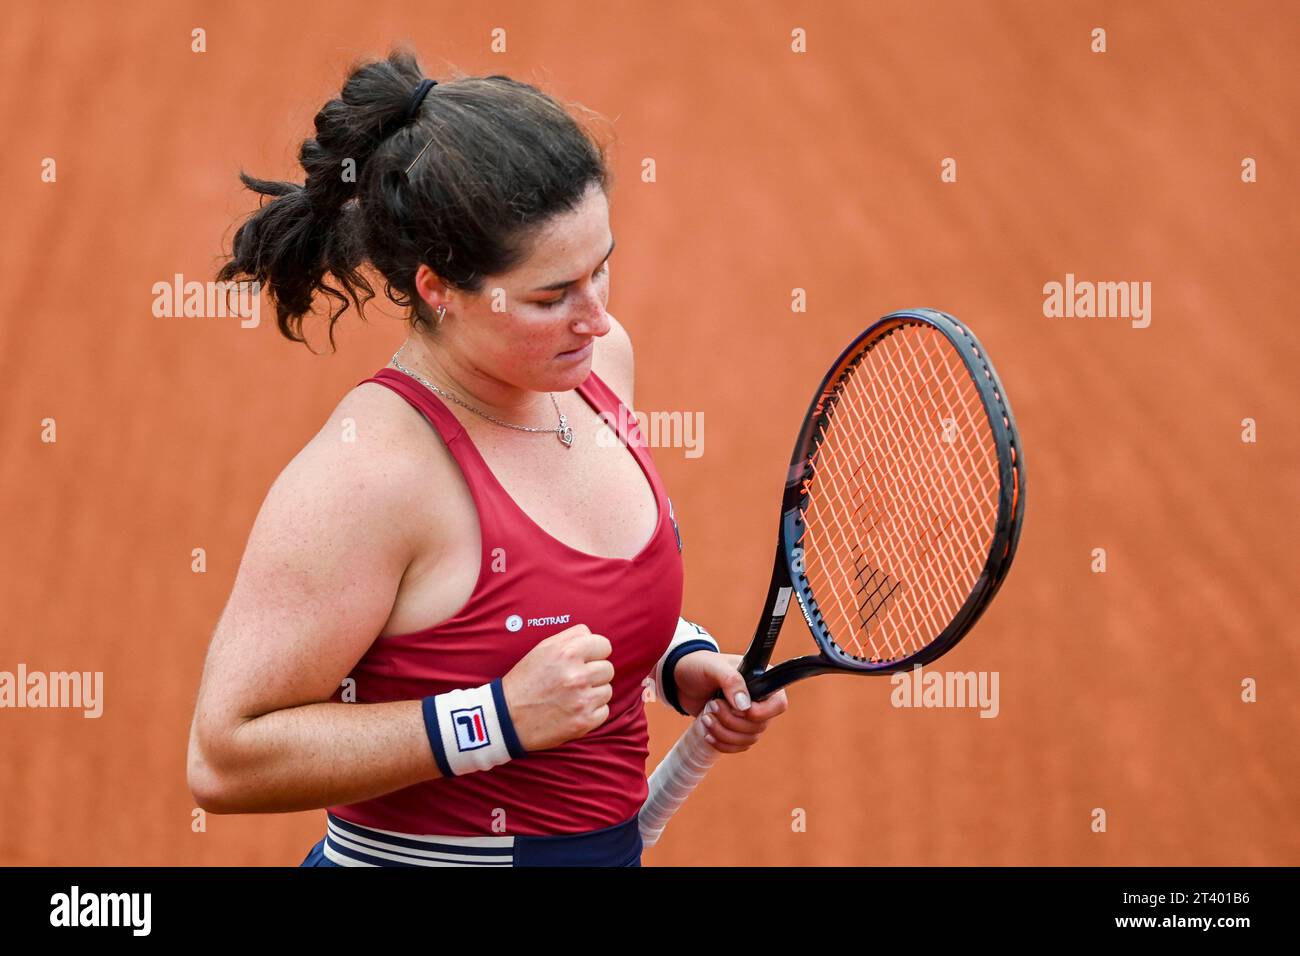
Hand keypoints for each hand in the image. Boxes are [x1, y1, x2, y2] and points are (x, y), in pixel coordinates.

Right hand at [501, 624, 613, 751]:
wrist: (507, 718)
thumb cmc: (525, 680)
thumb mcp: (542, 649)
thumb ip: (570, 637)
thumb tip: (592, 635)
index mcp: (567, 653)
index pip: (604, 645)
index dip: (595, 652)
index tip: (585, 660)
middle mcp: (577, 676)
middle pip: (608, 668)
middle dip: (594, 673)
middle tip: (575, 680)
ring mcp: (582, 700)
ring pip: (607, 690)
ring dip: (594, 693)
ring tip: (572, 695)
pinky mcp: (584, 722)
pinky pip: (604, 711)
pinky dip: (592, 711)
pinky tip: (574, 710)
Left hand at [671, 651, 788, 753]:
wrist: (680, 678)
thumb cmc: (699, 666)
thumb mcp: (713, 667)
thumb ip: (731, 681)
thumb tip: (745, 706)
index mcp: (761, 681)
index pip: (778, 704)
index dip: (761, 712)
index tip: (738, 709)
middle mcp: (758, 701)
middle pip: (759, 725)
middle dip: (732, 721)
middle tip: (712, 705)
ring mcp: (746, 717)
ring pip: (748, 739)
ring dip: (725, 733)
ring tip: (706, 717)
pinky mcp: (733, 729)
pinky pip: (738, 746)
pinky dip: (722, 744)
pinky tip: (707, 734)